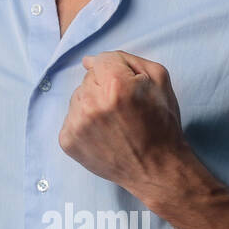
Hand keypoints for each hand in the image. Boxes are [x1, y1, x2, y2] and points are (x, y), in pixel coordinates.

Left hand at [57, 50, 190, 201]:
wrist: (156, 168)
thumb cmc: (161, 124)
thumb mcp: (158, 80)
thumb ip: (126, 60)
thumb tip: (89, 61)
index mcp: (116, 86)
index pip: (102, 60)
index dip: (117, 72)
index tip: (126, 88)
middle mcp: (92, 104)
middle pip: (88, 79)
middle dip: (104, 88)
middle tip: (123, 110)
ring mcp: (77, 124)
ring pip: (78, 98)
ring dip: (92, 105)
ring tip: (113, 123)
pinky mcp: (68, 141)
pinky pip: (71, 118)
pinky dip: (84, 123)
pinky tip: (102, 134)